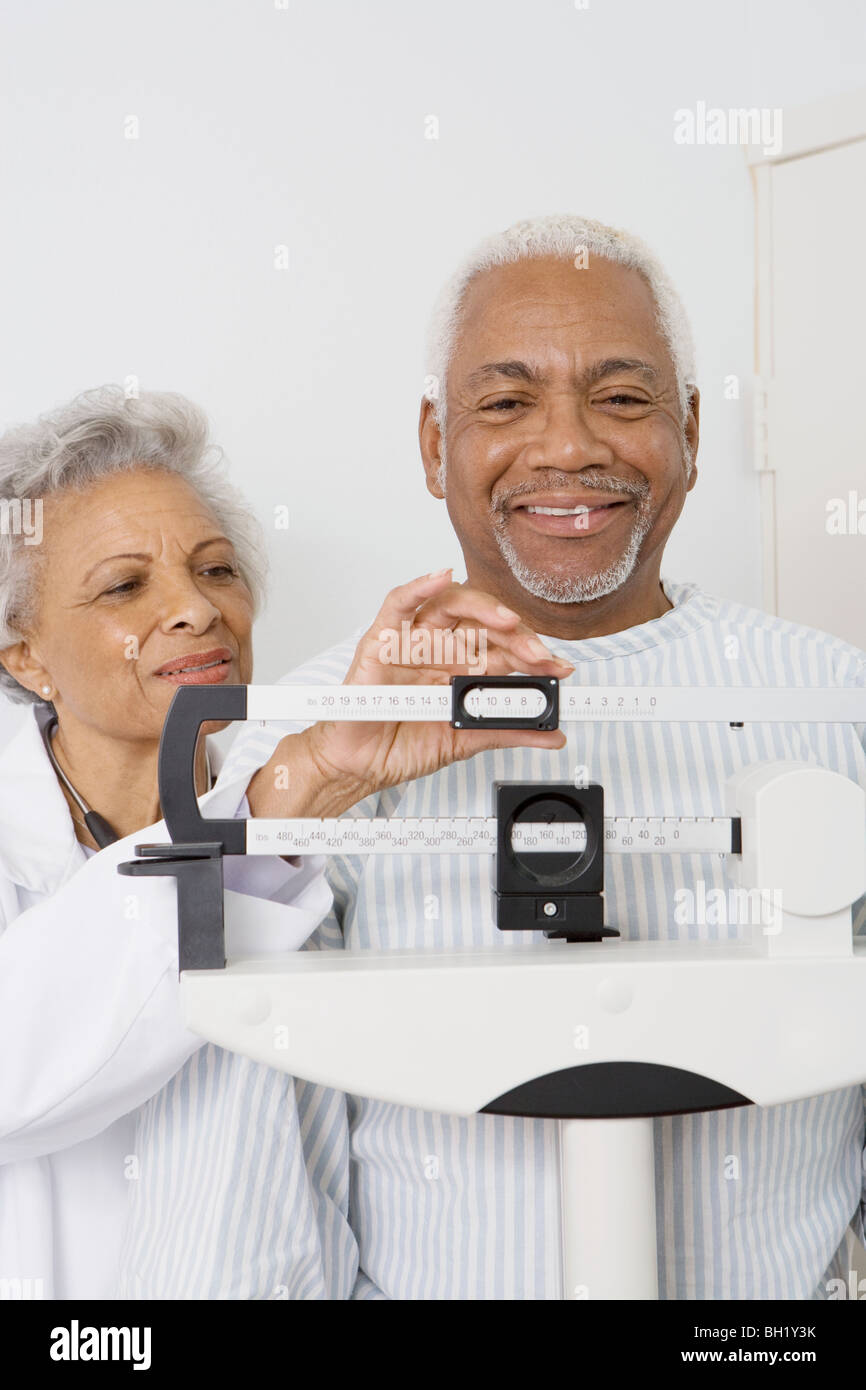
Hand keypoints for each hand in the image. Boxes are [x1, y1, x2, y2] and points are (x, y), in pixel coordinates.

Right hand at [248, 569, 572, 818]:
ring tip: (506, 625)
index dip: (534, 655)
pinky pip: (398, 603)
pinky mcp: (382, 640)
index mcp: (462, 667)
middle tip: (539, 656)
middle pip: (484, 623)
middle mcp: (441, 648)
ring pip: (451, 605)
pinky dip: (419, 586)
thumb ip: (507, 731)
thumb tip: (552, 734)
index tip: (559, 669)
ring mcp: (413, 641)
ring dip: (483, 611)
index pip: (504, 648)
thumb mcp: (466, 741)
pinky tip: (439, 577)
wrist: (360, 765)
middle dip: (517, 637)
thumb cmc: (402, 744)